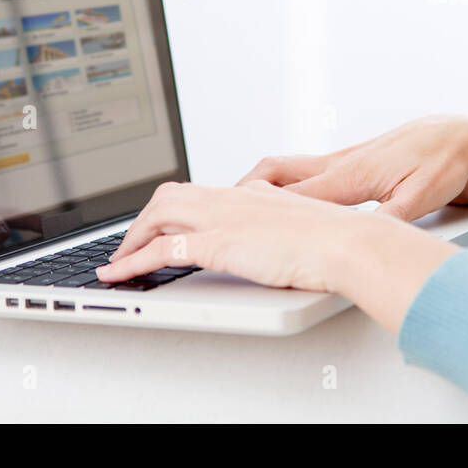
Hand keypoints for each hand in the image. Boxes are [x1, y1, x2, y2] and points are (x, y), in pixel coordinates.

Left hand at [95, 180, 362, 292]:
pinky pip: (160, 250)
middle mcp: (234, 198)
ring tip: (118, 260)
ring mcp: (224, 218)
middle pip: (172, 196)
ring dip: (132, 238)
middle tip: (133, 243)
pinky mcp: (218, 243)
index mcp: (255, 193)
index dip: (179, 209)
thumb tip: (284, 249)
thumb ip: (288, 233)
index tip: (169, 225)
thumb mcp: (308, 230)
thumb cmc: (340, 243)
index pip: (204, 192)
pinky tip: (119, 275)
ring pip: (158, 216)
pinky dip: (131, 263)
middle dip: (146, 219)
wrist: (349, 244)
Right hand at [237, 114, 467, 222]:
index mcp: (351, 175)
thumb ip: (391, 219)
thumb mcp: (421, 197)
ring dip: (256, 183)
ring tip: (232, 205)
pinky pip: (303, 170)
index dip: (256, 207)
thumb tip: (369, 240)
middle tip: (212, 210)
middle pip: (273, 172)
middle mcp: (339, 163)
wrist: (463, 136)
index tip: (228, 222)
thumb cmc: (444, 163)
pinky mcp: (350, 162)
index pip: (290, 194)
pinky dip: (281, 183)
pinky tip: (277, 200)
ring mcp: (342, 160)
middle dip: (240, 190)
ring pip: (284, 168)